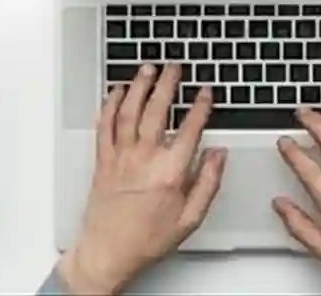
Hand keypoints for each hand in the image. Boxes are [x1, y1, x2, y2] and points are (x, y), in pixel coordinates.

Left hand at [58, 63, 225, 294]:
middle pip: (157, 110)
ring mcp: (120, 157)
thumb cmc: (146, 240)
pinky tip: (116, 91)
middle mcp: (143, 160)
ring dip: (139, 86)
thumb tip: (218, 155)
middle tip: (174, 67)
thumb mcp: (190, 219)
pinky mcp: (102, 160)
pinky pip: (104, 125)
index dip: (200, 106)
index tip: (205, 93)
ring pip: (129, 111)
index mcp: (169, 173)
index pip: (190, 129)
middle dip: (168, 84)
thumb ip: (208, 182)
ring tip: (148, 69)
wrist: (108, 253)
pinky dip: (110, 104)